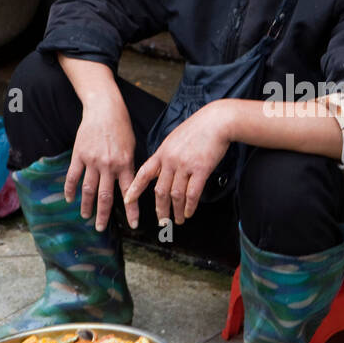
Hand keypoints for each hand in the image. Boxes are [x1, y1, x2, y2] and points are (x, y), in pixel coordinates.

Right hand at [64, 96, 139, 230]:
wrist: (105, 109)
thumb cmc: (122, 128)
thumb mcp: (132, 148)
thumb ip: (131, 167)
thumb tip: (134, 186)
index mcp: (125, 164)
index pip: (129, 192)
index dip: (132, 210)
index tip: (134, 225)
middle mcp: (109, 165)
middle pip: (105, 196)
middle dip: (104, 215)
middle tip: (100, 228)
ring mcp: (93, 161)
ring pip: (88, 190)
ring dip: (86, 206)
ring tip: (85, 217)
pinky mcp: (79, 155)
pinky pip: (73, 176)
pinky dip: (70, 189)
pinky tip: (69, 199)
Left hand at [124, 101, 232, 226]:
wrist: (216, 121)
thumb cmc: (199, 128)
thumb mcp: (175, 138)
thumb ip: (167, 155)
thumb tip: (163, 171)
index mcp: (162, 152)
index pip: (143, 174)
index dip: (134, 189)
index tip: (127, 200)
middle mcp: (170, 160)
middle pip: (160, 191)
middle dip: (160, 209)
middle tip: (161, 221)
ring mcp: (185, 165)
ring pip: (175, 195)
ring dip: (176, 211)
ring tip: (178, 220)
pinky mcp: (200, 169)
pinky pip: (192, 193)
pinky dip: (189, 206)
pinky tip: (189, 212)